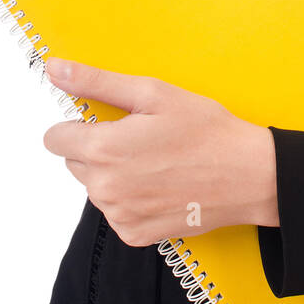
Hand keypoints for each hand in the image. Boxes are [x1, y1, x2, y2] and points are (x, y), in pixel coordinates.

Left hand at [42, 58, 279, 246]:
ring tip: (157, 162)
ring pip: (97, 187)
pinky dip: (132, 200)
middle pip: (75, 162)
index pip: (55, 138)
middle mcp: (104, 188)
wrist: (248, 176)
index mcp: (102, 149)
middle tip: (143, 140)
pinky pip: (117, 212)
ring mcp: (119, 215)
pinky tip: (162, 186)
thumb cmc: (206, 130)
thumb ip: (97, 82)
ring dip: (115, 175)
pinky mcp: (135, 235)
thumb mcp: (153, 93)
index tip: (111, 122)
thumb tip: (55, 69)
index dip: (80, 125)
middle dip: (99, 149)